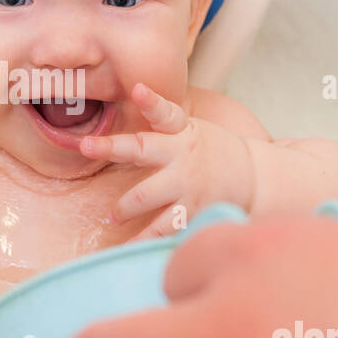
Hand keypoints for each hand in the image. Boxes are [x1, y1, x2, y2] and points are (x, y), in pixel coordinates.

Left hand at [78, 82, 254, 238]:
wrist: (252, 177)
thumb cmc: (210, 149)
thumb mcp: (191, 128)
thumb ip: (163, 122)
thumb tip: (132, 94)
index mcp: (180, 132)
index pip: (165, 113)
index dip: (151, 100)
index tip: (138, 89)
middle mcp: (180, 156)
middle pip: (142, 149)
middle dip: (112, 147)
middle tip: (85, 146)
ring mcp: (186, 186)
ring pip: (148, 197)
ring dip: (124, 206)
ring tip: (110, 216)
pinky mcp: (192, 212)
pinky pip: (163, 229)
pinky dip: (144, 240)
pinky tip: (126, 249)